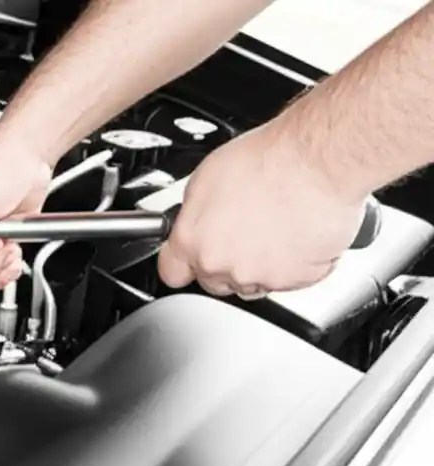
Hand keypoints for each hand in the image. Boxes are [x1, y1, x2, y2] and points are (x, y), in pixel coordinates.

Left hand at [157, 123, 369, 297]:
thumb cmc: (267, 160)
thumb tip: (195, 222)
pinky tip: (297, 233)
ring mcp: (259, 277)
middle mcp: (222, 265)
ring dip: (261, 264)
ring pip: (253, 282)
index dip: (184, 264)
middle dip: (226, 262)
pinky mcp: (295, 281)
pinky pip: (290, 280)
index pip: (172, 272)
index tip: (192, 258)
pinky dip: (295, 263)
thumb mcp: (206, 178)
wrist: (315, 162)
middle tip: (246, 231)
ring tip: (276, 227)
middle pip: (215, 280)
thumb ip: (195, 214)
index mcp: (192, 241)